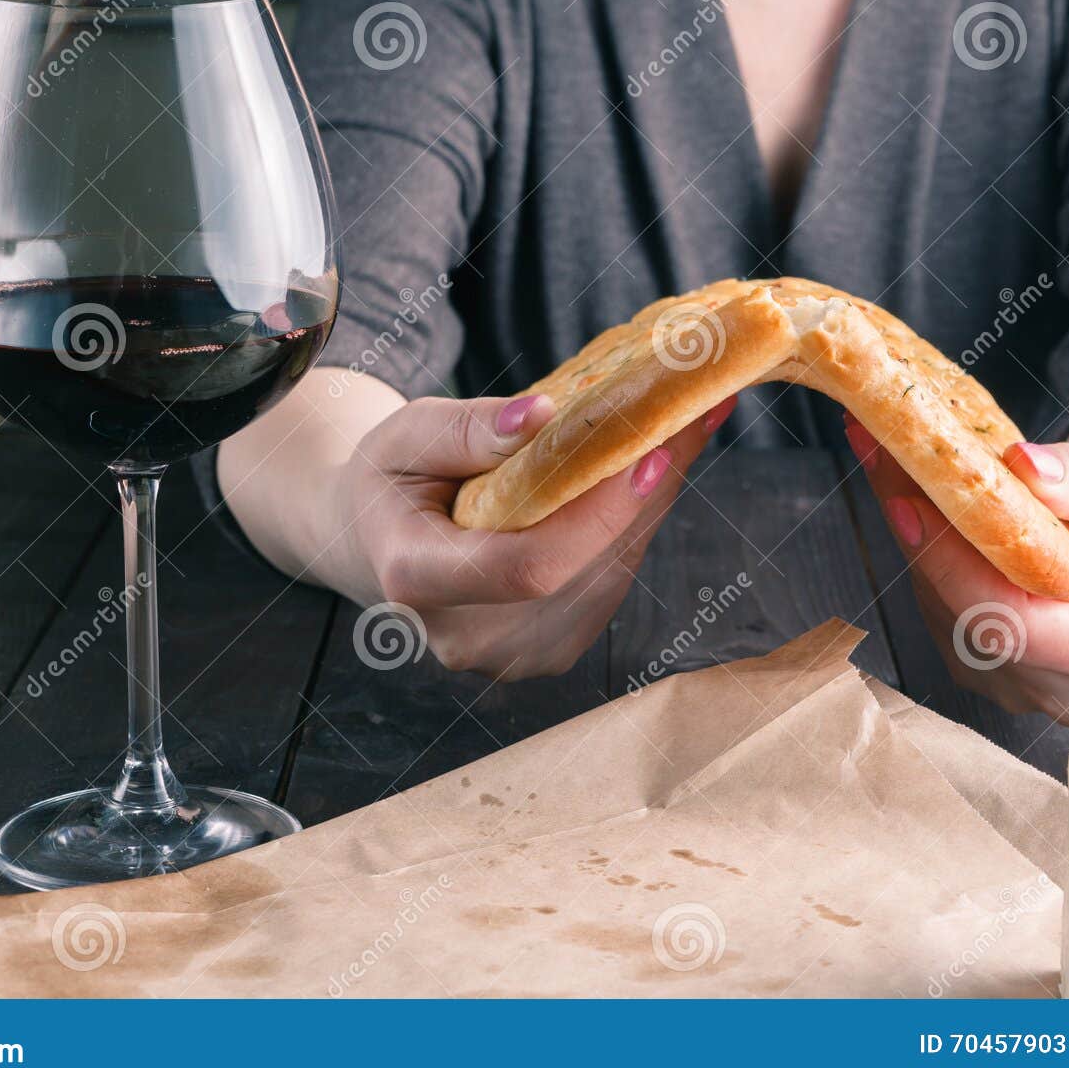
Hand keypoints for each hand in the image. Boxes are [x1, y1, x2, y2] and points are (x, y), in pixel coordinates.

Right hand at [329, 392, 734, 679]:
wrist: (377, 542)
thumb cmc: (391, 480)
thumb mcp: (406, 435)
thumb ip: (468, 429)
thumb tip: (545, 415)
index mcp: (419, 580)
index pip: (528, 567)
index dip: (598, 516)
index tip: (649, 452)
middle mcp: (469, 637)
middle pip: (584, 570)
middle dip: (643, 491)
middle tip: (691, 411)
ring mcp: (513, 656)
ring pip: (610, 574)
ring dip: (651, 502)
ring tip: (681, 427)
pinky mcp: (551, 650)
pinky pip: (610, 581)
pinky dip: (633, 524)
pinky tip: (647, 473)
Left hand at [845, 416, 1068, 723]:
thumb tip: (1022, 464)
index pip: (1013, 626)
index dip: (953, 569)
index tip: (908, 503)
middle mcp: (1061, 687)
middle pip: (965, 617)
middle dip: (920, 536)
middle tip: (880, 456)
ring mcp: (1017, 686)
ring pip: (941, 611)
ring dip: (913, 538)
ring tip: (892, 463)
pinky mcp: (985, 668)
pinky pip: (939, 609)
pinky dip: (924, 553)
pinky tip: (916, 500)